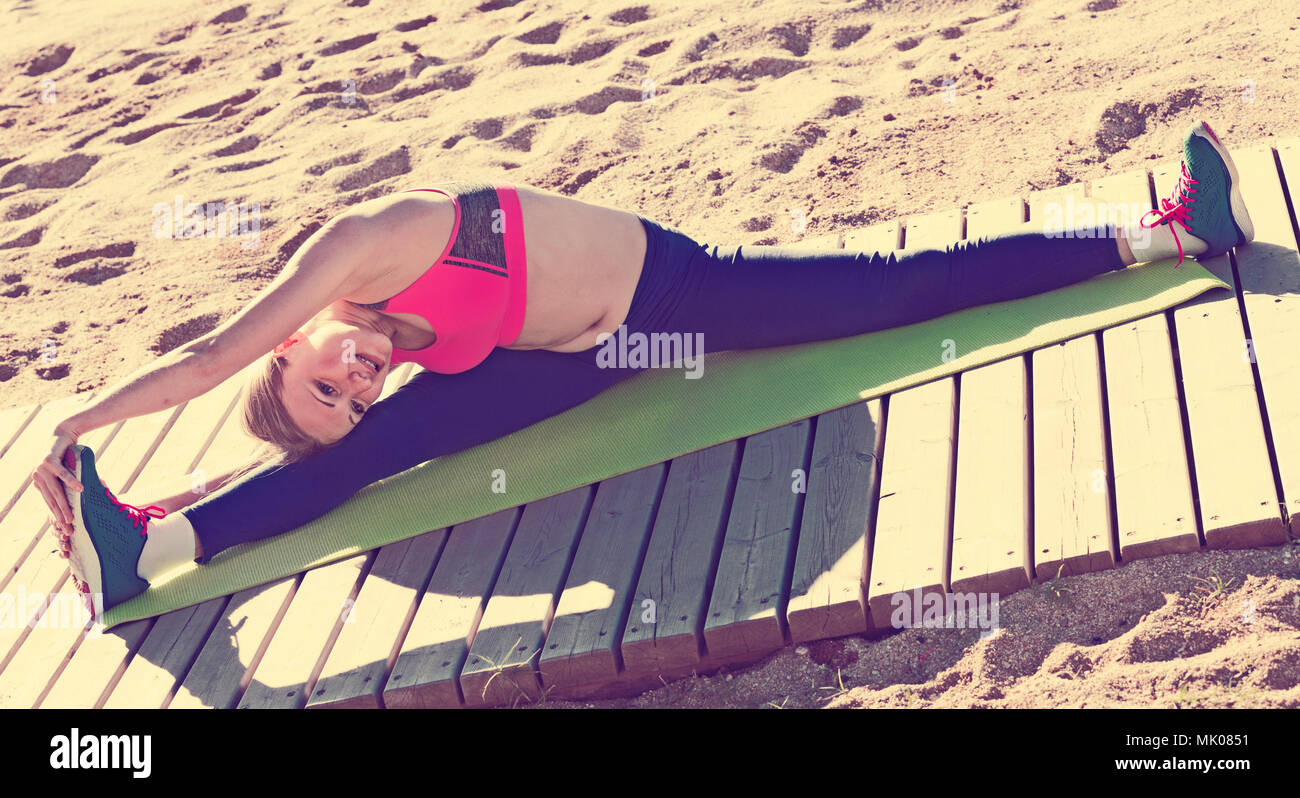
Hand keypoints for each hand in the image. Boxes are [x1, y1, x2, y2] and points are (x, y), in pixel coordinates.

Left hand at [32, 421, 82, 549]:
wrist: (63, 432)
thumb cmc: (67, 454)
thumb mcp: (67, 472)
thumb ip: (70, 485)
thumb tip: (86, 497)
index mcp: (40, 482)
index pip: (49, 502)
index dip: (57, 516)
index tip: (66, 529)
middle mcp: (38, 477)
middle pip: (51, 500)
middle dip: (60, 516)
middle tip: (68, 529)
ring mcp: (41, 469)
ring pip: (55, 491)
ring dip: (64, 505)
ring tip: (71, 517)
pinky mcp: (49, 460)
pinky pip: (62, 474)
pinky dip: (71, 481)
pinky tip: (80, 489)